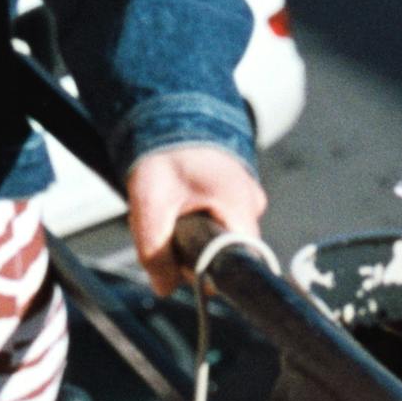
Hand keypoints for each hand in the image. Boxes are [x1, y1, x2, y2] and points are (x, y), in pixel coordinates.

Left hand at [126, 142, 265, 298]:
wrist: (166, 111)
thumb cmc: (162, 153)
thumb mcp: (150, 205)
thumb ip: (155, 252)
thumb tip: (165, 289)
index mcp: (240, 204)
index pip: (239, 262)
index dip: (208, 271)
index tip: (182, 262)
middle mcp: (251, 201)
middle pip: (226, 251)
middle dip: (193, 250)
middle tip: (166, 225)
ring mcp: (245, 193)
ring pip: (220, 235)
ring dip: (192, 232)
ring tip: (169, 206)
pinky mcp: (234, 189)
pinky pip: (219, 217)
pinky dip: (196, 216)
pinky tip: (177, 201)